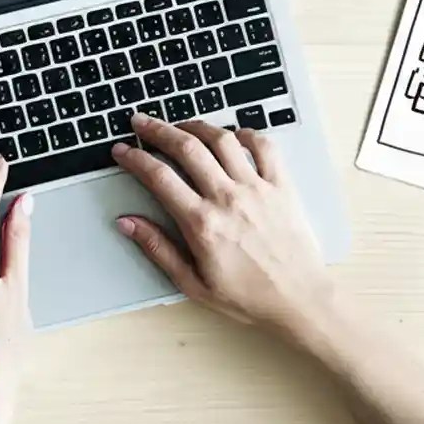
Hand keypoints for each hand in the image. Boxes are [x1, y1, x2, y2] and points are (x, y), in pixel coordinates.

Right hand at [111, 114, 332, 340]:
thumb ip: (158, 248)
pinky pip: (263, 146)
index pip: (159, 177)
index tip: (122, 150)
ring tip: (181, 126)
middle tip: (142, 122)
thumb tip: (127, 223)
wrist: (300, 300)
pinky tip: (232, 136)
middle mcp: (228, 199)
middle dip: (157, 130)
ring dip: (196, 126)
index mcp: (202, 224)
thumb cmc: (248, 297)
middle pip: (186, 148)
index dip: (135, 158)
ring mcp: (257, 189)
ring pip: (221, 140)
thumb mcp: (193, 283)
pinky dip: (246, 134)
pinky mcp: (282, 186)